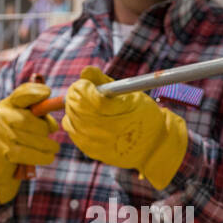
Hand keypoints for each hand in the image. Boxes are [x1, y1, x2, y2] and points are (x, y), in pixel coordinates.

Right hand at [0, 80, 57, 202]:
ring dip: (49, 146)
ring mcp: (2, 134)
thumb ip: (38, 115)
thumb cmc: (15, 137)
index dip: (35, 92)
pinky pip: (32, 154)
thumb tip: (53, 126)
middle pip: (35, 121)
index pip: (22, 94)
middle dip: (46, 130)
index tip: (47, 92)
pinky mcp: (5, 152)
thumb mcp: (23, 120)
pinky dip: (44, 157)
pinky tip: (49, 157)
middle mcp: (1, 116)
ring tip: (53, 148)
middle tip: (50, 136)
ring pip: (37, 138)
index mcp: (7, 105)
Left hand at [62, 66, 188, 188]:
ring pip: (70, 119)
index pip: (86, 96)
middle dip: (75, 94)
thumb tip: (86, 71)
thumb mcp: (131, 94)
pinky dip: (73, 121)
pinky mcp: (92, 151)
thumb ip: (105, 81)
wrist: (153, 146)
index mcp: (117, 112)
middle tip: (82, 89)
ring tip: (84, 103)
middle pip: (76, 107)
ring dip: (74, 107)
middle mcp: (105, 130)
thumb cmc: (143, 115)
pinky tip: (83, 117)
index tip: (86, 82)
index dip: (82, 86)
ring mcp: (97, 143)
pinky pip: (73, 132)